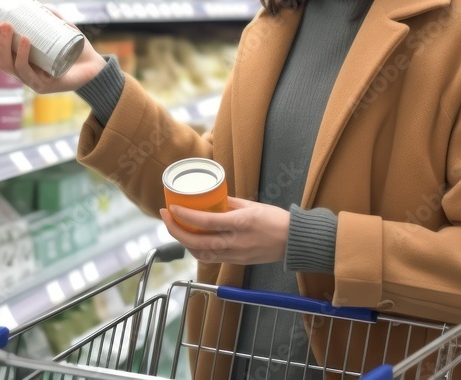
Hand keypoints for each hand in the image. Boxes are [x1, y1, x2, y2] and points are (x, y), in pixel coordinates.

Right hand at [0, 20, 106, 93]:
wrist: (96, 66)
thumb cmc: (76, 49)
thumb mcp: (60, 30)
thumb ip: (50, 17)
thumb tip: (36, 3)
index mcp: (20, 61)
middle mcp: (23, 72)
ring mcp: (31, 80)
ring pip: (9, 66)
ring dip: (5, 45)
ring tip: (8, 27)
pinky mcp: (42, 86)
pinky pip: (27, 72)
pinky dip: (22, 56)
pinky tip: (25, 41)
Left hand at [160, 197, 289, 264]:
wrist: (294, 241)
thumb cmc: (276, 219)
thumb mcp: (252, 205)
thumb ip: (230, 203)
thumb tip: (210, 199)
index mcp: (240, 223)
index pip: (205, 222)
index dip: (185, 216)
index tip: (172, 207)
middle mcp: (235, 242)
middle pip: (197, 242)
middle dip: (176, 231)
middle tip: (166, 217)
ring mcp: (235, 254)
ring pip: (201, 253)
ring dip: (184, 242)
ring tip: (176, 227)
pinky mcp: (237, 261)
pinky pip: (211, 258)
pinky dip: (197, 250)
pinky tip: (191, 240)